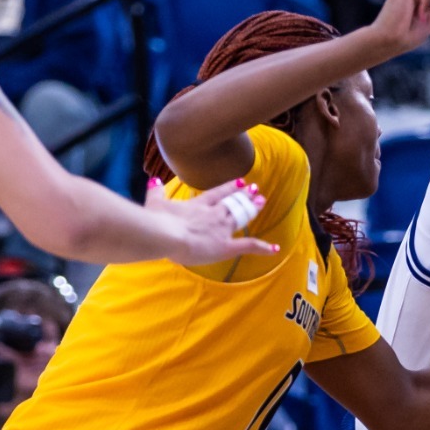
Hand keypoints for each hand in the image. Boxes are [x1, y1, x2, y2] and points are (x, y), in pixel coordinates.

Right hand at [147, 179, 277, 264]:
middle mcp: (214, 213)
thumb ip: (156, 192)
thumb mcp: (155, 202)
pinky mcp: (226, 246)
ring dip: (252, 209)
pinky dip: (263, 247)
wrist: (165, 234)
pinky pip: (248, 245)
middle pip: (233, 203)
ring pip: (242, 217)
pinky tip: (274, 247)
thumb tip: (154, 181)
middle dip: (246, 197)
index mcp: (198, 204)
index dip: (230, 187)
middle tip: (257, 191)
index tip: (241, 182)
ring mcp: (222, 229)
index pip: (218, 193)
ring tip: (262, 202)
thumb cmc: (157, 220)